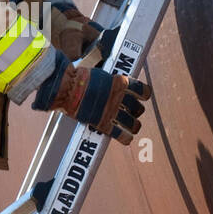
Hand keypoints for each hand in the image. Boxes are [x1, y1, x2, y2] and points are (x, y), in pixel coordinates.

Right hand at [34, 56, 151, 143]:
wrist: (67, 87)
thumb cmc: (79, 78)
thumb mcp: (99, 74)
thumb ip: (108, 81)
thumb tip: (109, 82)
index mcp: (120, 83)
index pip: (142, 90)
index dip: (144, 94)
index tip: (143, 96)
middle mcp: (119, 98)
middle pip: (138, 108)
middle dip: (136, 111)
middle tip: (132, 112)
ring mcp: (112, 112)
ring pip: (132, 123)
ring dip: (134, 125)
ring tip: (133, 126)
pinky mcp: (103, 123)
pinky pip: (120, 134)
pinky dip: (125, 137)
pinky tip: (127, 138)